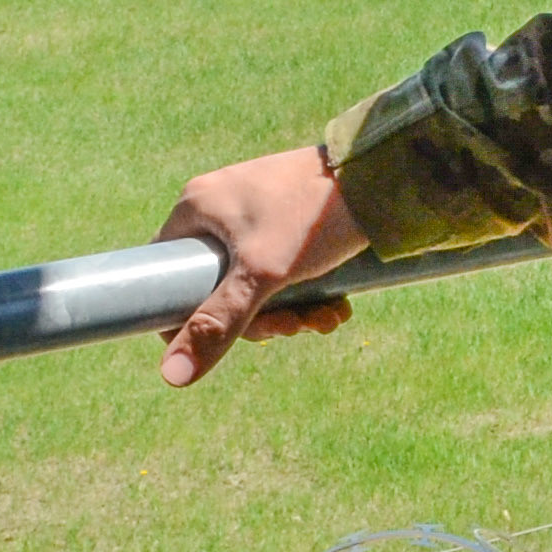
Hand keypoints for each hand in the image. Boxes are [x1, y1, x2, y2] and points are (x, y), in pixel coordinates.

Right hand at [156, 146, 367, 384]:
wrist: (386, 176)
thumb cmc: (315, 217)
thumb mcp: (262, 275)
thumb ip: (217, 323)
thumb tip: (172, 375)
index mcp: (197, 208)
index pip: (166, 275)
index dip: (188, 318)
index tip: (227, 339)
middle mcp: (221, 205)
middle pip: (219, 286)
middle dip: (262, 318)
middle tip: (297, 327)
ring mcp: (259, 209)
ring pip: (258, 281)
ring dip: (292, 310)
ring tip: (328, 318)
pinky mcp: (293, 216)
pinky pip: (286, 266)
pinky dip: (308, 291)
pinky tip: (338, 306)